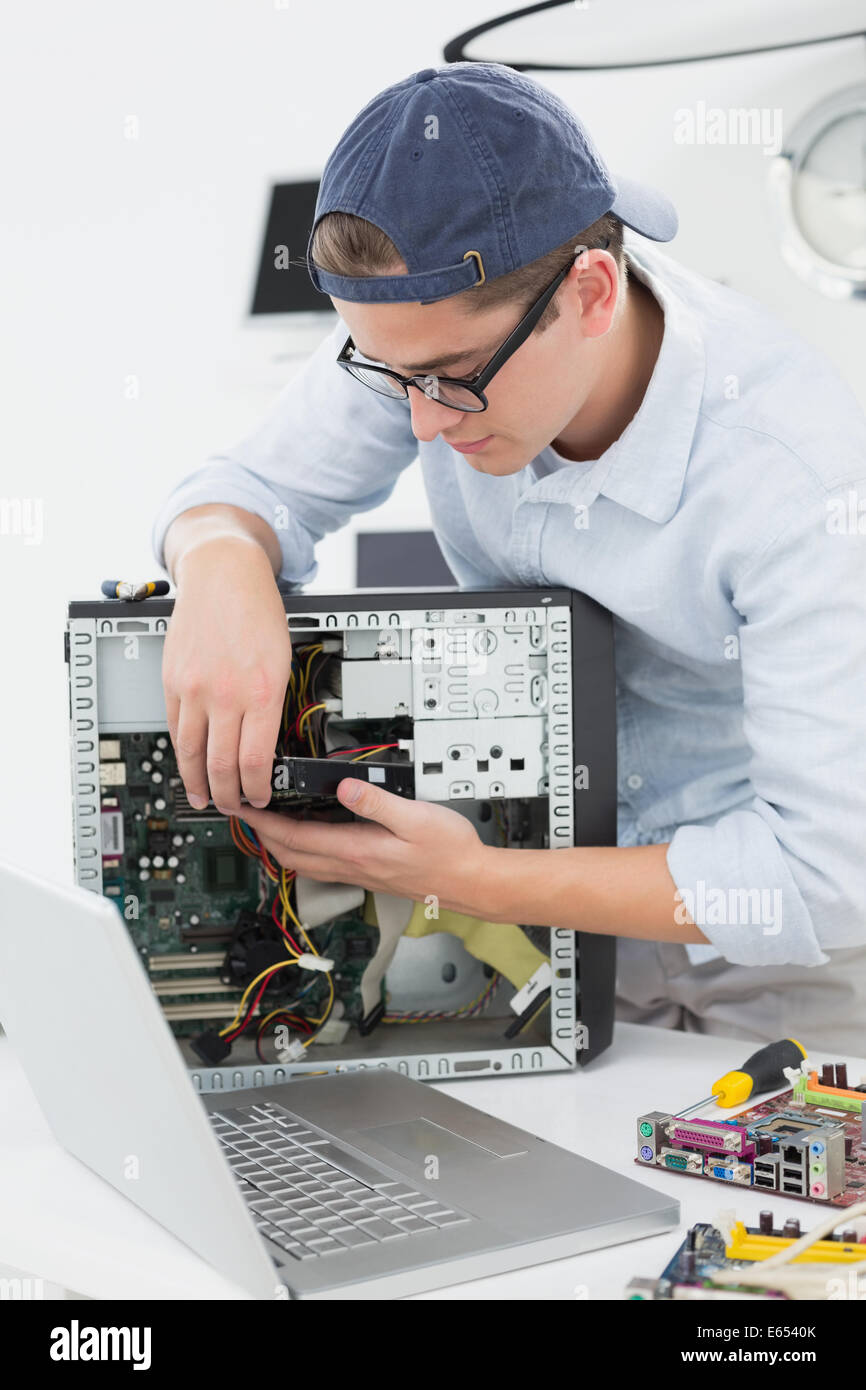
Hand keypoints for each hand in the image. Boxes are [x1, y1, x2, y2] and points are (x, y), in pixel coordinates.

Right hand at [162, 533, 292, 812]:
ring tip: (203, 797)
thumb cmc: (258, 611)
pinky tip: (187, 763)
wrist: (223, 573)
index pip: (256, 761)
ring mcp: (194, 689)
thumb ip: (270, 705)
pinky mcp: (171, 681)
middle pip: (221, 765)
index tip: (260, 799)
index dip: (257, 789)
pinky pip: (175, 727)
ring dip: (197, 782)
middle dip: (228, 796)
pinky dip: (182, 750)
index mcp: (261, 692)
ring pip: (191, 752)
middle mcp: (225, 694)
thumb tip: (265, 747)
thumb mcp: (281, 662)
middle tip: (232, 807)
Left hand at [241, 778, 492, 915]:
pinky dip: (303, 850)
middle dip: (261, 833)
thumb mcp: (416, 818)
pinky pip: (322, 864)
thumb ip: (376, 802)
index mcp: (357, 850)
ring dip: (280, 843)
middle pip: (290, 854)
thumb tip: (344, 786)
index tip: (242, 807)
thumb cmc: (450, 852)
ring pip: (304, 862)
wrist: (471, 882)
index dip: (263, 822)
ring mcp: (359, 873)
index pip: (295, 836)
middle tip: (245, 810)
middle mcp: (352, 866)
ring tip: (268, 821)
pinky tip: (308, 836)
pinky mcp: (368, 873)